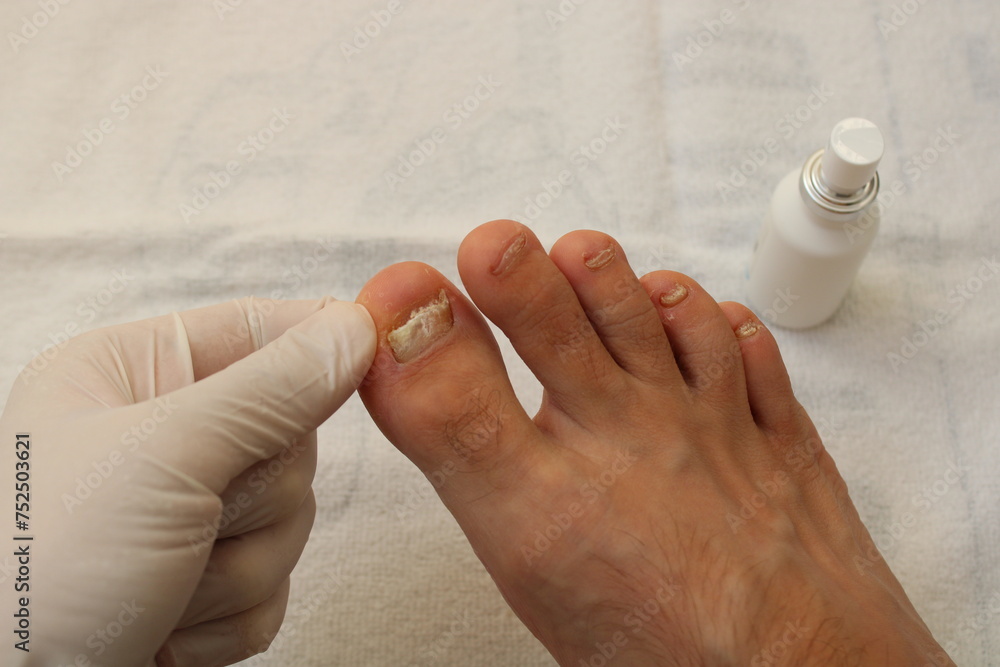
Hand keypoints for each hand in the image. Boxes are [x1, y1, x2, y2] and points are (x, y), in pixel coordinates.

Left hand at [1, 297, 374, 666]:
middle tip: (189, 519)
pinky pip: (276, 585)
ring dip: (237, 567)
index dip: (319, 346)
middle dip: (253, 497)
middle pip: (292, 437)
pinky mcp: (202, 584)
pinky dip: (229, 617)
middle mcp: (162, 437)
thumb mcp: (161, 457)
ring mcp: (184, 514)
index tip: (374, 354)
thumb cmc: (35, 573)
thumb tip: (355, 327)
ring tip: (161, 586)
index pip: (260, 332)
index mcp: (134, 375)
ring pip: (291, 519)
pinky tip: (164, 626)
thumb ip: (272, 390)